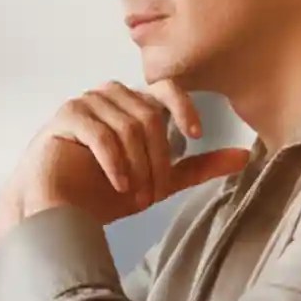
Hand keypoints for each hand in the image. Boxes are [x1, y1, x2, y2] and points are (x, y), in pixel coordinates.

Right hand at [0, 80, 250, 245]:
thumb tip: (244, 156)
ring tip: (131, 192)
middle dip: (157, 159)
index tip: (195, 134)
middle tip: (151, 193)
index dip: (183, 106)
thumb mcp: (157, 182)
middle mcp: (110, 97)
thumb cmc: (99, 193)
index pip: (165, 88)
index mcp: (132, 106)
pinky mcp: (65, 116)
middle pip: (149, 114)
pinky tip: (118, 183)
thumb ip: (196, 167)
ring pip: (128, 124)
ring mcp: (86, 103)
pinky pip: (101, 132)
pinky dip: (114, 162)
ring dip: (136, 164)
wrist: (56, 212)